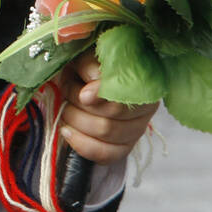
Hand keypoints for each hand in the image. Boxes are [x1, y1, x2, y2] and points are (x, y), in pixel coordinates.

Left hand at [57, 51, 159, 165]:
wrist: (86, 75)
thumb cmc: (89, 64)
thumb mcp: (88, 55)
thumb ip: (90, 68)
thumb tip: (89, 94)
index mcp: (143, 83)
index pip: (126, 100)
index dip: (102, 99)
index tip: (83, 95)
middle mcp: (145, 111)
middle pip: (111, 123)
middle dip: (81, 109)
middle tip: (67, 91)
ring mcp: (136, 131)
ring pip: (105, 139)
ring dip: (77, 122)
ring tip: (66, 107)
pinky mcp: (123, 146)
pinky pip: (105, 155)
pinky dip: (82, 145)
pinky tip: (68, 131)